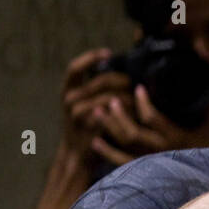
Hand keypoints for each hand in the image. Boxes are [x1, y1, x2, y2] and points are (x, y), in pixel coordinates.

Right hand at [58, 48, 130, 164]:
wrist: (78, 155)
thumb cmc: (89, 128)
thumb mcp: (88, 106)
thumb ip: (98, 91)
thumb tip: (123, 76)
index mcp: (68, 90)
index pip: (75, 68)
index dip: (90, 57)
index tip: (108, 52)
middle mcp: (70, 99)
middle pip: (100, 81)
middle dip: (121, 80)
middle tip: (135, 83)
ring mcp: (78, 113)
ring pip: (108, 97)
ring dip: (128, 98)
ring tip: (139, 101)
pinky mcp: (90, 126)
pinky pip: (111, 114)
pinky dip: (125, 112)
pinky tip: (136, 112)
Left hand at [90, 84, 208, 166]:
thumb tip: (208, 69)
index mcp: (177, 139)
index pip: (152, 118)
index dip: (142, 102)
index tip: (137, 88)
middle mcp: (162, 152)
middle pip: (132, 133)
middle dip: (118, 115)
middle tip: (111, 100)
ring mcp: (153, 163)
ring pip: (124, 145)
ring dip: (109, 128)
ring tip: (98, 112)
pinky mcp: (148, 172)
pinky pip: (122, 163)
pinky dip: (107, 152)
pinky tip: (96, 140)